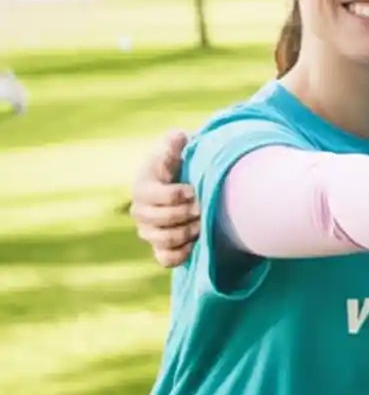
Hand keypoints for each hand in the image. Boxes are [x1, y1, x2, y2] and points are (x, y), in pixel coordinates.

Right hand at [130, 130, 199, 267]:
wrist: (183, 190)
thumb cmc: (178, 168)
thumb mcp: (175, 153)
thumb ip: (174, 145)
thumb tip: (178, 135)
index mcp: (142, 188)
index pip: (153, 196)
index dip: (174, 195)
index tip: (192, 190)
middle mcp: (141, 212)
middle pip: (157, 220)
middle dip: (183, 214)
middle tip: (201, 207)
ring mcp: (149, 232)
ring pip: (162, 240)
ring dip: (185, 233)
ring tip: (201, 223)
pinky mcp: (159, 248)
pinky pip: (166, 259)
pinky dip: (180, 254)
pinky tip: (194, 243)